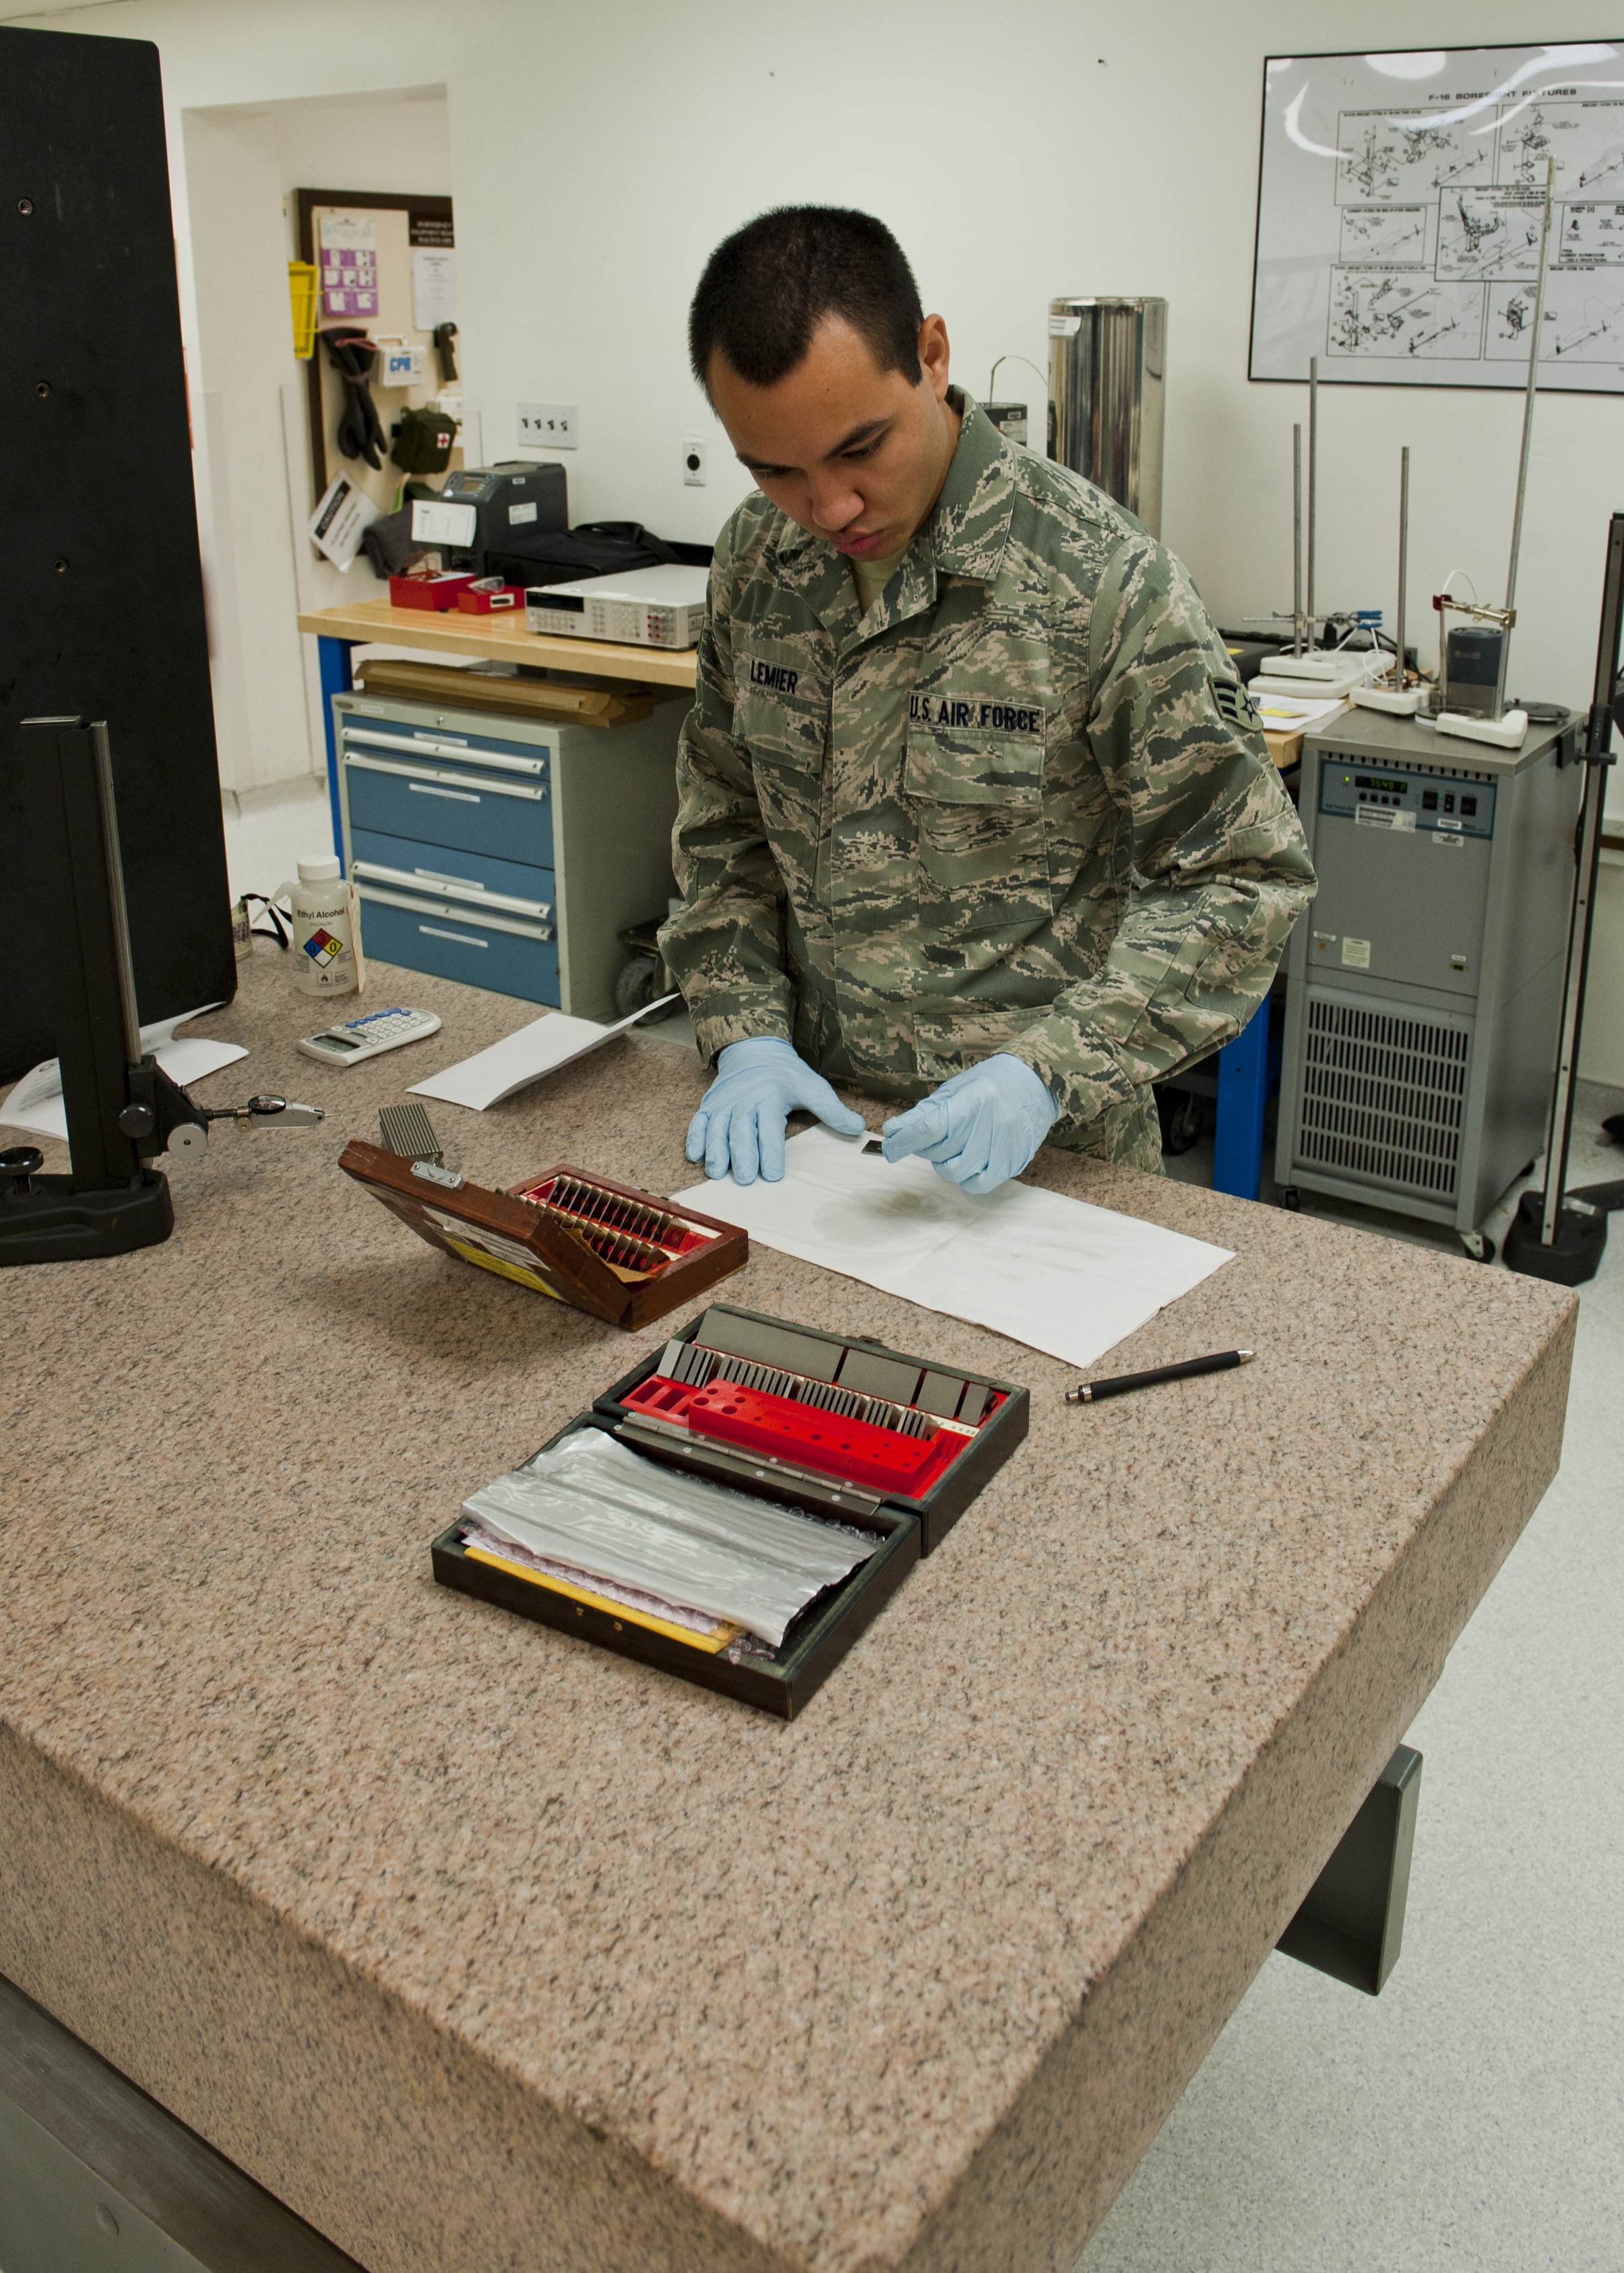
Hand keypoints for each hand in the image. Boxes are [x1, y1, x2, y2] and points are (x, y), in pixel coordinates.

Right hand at [686, 1037, 864, 1184]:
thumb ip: (833, 1110)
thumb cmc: (786, 1075)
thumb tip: (859, 1128)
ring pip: (717, 1129)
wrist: (755, 1050)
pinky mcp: (709, 1106)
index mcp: (770, 1098)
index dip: (770, 1152)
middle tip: (745, 1179)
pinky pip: (698, 1122)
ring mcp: (724, 1104)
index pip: (769, 1129)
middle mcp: (744, 1101)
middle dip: (742, 1156)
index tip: (773, 1174)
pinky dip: (695, 1138)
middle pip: (740, 1132)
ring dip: (716, 1151)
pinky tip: (696, 1156)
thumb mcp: (813, 1087)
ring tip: (717, 1173)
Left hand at [880, 1055, 1056, 1195]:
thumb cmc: (989, 1085)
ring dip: (944, 1163)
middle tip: (933, 1137)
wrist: (1035, 1083)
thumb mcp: (955, 1090)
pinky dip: (965, 1178)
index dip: (904, 1140)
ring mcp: (1002, 1146)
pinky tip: (967, 1162)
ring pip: (955, 1172)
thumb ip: (923, 1113)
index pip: (930, 1127)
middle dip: (927, 1147)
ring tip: (953, 1147)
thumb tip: (892, 1131)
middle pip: (940, 1151)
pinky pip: (977, 1185)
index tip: (890, 1148)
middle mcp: (988, 1124)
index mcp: (971, 1100)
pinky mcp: (1012, 1163)